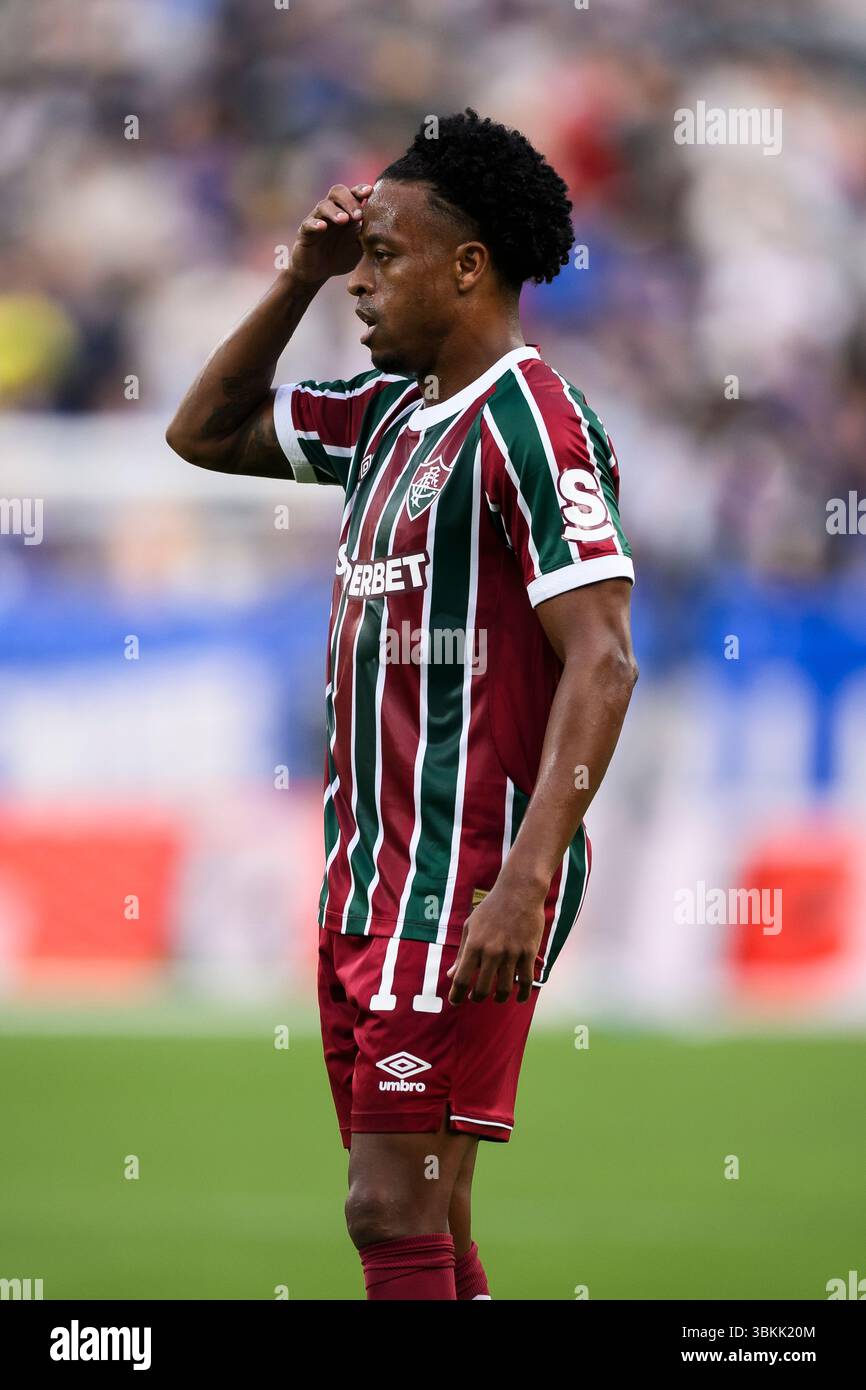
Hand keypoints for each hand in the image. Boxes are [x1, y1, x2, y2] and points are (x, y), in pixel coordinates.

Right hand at [290, 182, 371, 284]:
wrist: (318, 272)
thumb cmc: (341, 256)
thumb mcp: (360, 248)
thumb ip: (370, 238)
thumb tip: (389, 233)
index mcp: (347, 211)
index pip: (353, 194)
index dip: (361, 190)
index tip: (371, 192)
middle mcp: (331, 211)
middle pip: (338, 192)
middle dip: (349, 200)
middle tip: (358, 215)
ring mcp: (317, 219)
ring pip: (323, 205)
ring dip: (334, 211)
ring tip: (344, 220)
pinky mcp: (305, 232)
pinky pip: (308, 223)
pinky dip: (315, 223)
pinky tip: (322, 227)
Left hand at [446, 879, 545, 1004]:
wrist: (519, 891)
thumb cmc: (491, 909)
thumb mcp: (470, 927)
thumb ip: (462, 953)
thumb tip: (451, 975)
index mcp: (474, 945)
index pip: (461, 978)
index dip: (456, 995)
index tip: (455, 1001)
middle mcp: (492, 951)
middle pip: (482, 989)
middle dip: (477, 998)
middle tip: (476, 997)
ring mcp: (511, 953)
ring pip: (505, 989)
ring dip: (500, 998)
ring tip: (498, 997)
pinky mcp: (528, 952)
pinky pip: (526, 981)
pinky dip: (523, 994)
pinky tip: (519, 997)